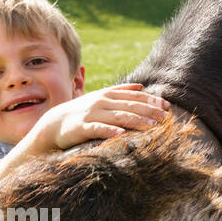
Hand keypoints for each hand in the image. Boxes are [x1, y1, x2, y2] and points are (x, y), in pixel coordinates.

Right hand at [26, 84, 171, 152]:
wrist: (54, 123)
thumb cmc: (82, 112)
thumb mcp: (101, 98)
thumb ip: (122, 91)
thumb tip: (142, 86)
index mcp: (108, 95)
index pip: (134, 96)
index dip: (151, 100)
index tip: (167, 106)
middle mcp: (101, 102)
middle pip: (129, 106)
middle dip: (149, 111)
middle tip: (165, 118)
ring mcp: (91, 114)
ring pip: (118, 116)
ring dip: (136, 121)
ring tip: (152, 126)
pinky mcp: (81, 128)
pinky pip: (97, 129)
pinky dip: (109, 130)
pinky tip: (121, 134)